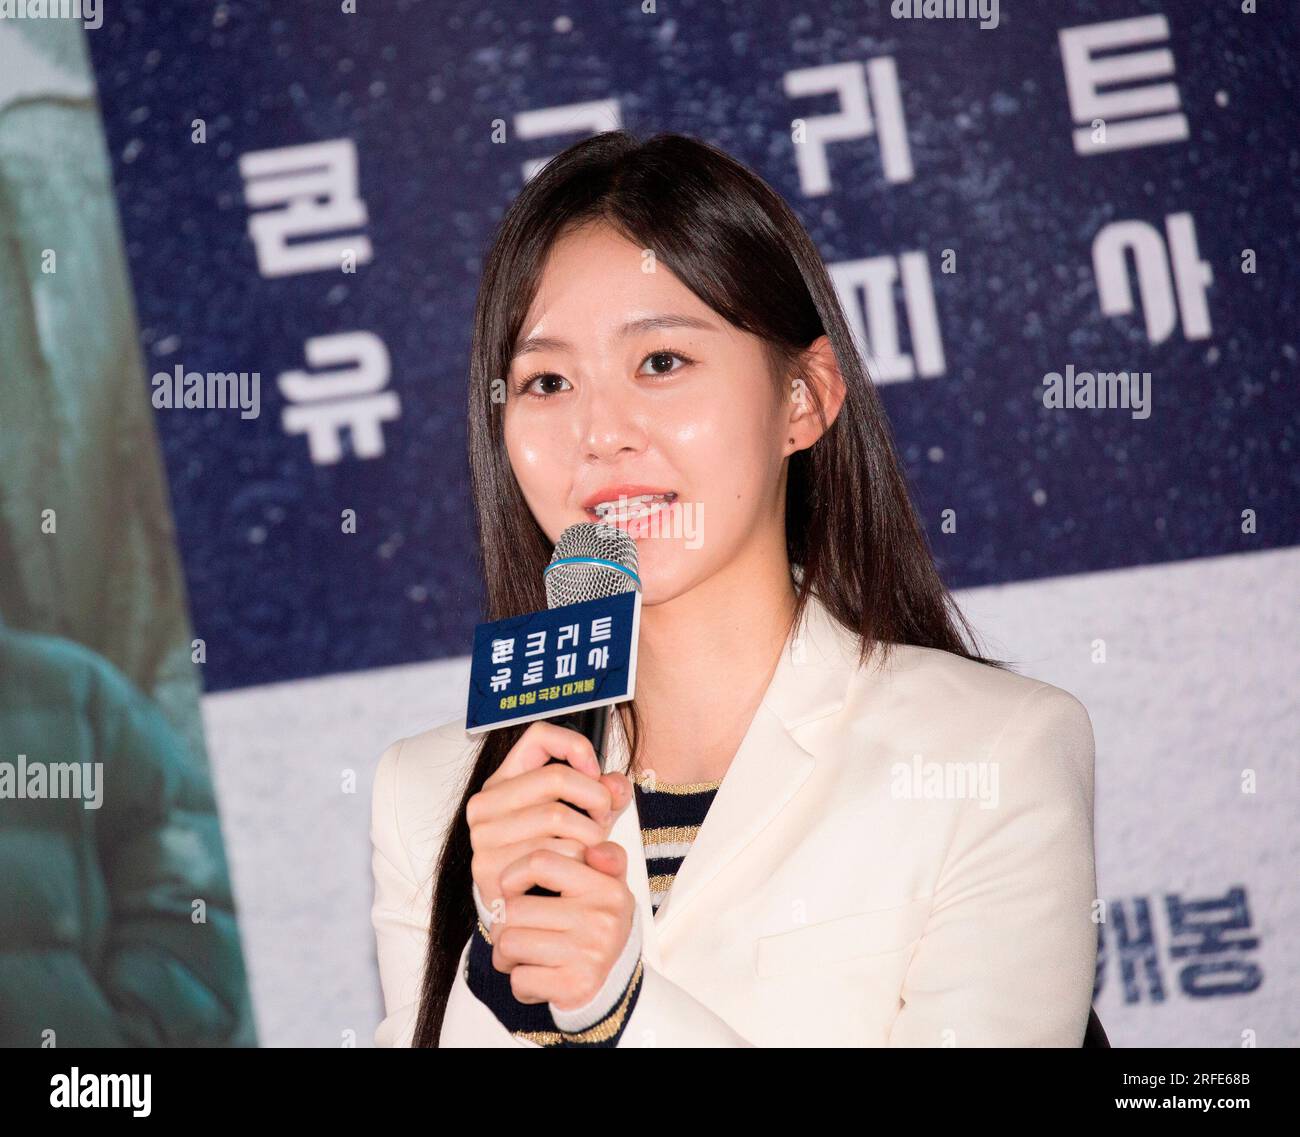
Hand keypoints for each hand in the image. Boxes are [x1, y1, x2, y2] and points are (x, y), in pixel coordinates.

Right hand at [466, 720, 632, 951]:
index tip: (594, 770)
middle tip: (603, 818)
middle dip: (594, 797)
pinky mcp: (490, 867)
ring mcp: (484, 835)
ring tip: (592, 847)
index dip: (574, 745)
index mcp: (505, 780)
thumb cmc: (551, 855)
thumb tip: (615, 785)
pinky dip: (578, 861)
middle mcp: (487, 803)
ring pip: (558, 817)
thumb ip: (604, 794)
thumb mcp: (580, 816)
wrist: (522, 912)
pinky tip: (578, 868)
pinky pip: (552, 854)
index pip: (539, 736)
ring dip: (590, 834)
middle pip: (557, 777)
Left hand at [492, 841, 636, 1010]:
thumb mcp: (609, 885)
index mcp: (605, 887)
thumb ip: (606, 857)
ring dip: (506, 956)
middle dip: (503, 925)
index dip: (513, 874)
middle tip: (515, 932)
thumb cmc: (599, 926)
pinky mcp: (575, 986)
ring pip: (510, 944)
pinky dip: (521, 984)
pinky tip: (538, 979)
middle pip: (515, 909)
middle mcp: (600, 918)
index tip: (511, 890)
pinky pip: (520, 979)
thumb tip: (596, 849)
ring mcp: (589, 954)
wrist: (615, 981)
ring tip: (523, 957)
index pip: (541, 862)